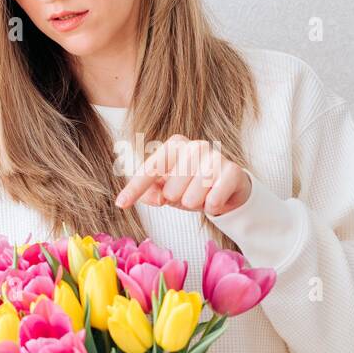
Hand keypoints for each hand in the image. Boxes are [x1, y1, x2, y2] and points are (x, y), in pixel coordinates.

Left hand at [114, 134, 251, 215]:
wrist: (227, 190)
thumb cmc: (190, 186)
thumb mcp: (166, 189)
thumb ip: (150, 192)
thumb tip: (155, 197)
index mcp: (174, 146)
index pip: (150, 170)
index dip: (134, 189)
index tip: (121, 204)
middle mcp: (195, 146)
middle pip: (171, 191)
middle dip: (177, 200)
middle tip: (188, 194)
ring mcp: (215, 156)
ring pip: (191, 198)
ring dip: (196, 204)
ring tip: (202, 196)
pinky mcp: (232, 171)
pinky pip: (213, 201)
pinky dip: (212, 207)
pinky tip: (216, 200)